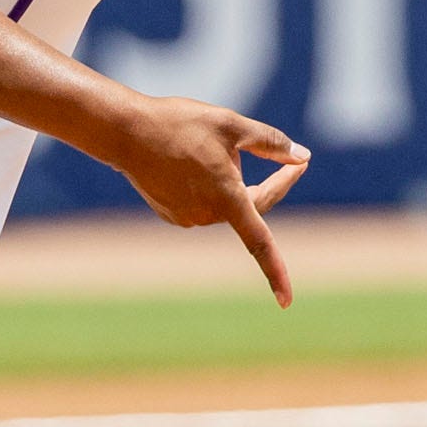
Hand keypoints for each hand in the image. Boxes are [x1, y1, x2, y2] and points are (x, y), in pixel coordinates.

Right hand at [111, 96, 311, 305]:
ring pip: (226, 201)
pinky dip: (209, 184)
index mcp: (225, 198)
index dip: (276, 273)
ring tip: (205, 145)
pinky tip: (187, 159)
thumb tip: (301, 156)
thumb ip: (271, 142)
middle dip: (270, 184)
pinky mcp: (173, 214)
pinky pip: (204, 202)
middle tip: (290, 159)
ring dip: (231, 179)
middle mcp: (206, 215)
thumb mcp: (231, 125)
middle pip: (251, 206)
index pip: (259, 243)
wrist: (125, 132)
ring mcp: (187, 218)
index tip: (286, 303)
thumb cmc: (180, 123)